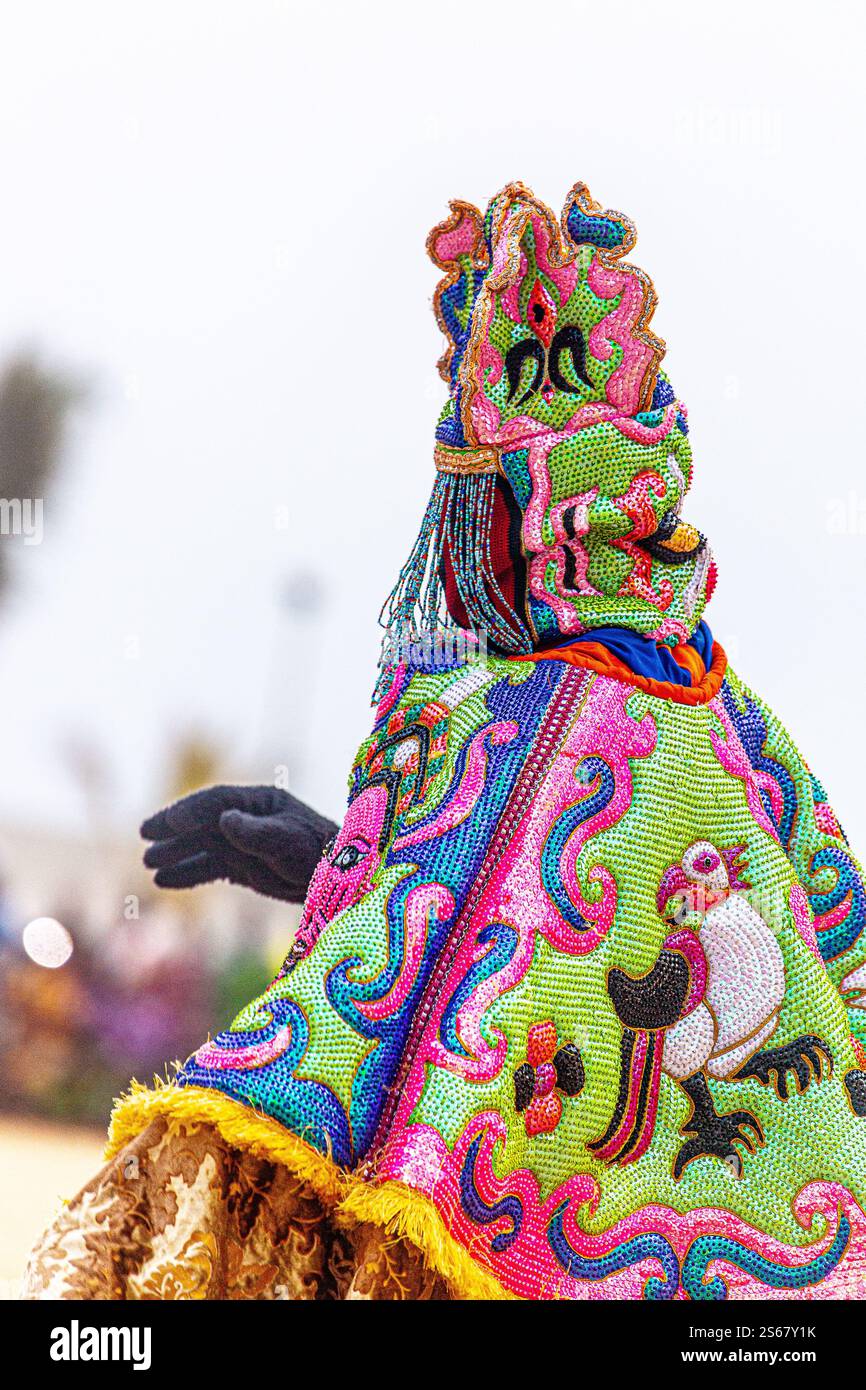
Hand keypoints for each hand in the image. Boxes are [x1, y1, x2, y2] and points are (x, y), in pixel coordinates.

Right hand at [141, 785, 337, 902]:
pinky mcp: (242, 866)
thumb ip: (257, 832)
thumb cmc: (320, 854)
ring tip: (148, 864)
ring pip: (201, 846)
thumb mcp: (289, 841)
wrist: (340, 881)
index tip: (167, 823)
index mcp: (260, 802)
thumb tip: (224, 819)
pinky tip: (164, 881)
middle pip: (202, 821)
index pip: (217, 801)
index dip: (190, 810)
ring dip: (175, 853)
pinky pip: (208, 868)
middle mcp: (247, 819)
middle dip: (173, 829)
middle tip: (144, 834)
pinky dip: (187, 873)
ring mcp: (243, 843)